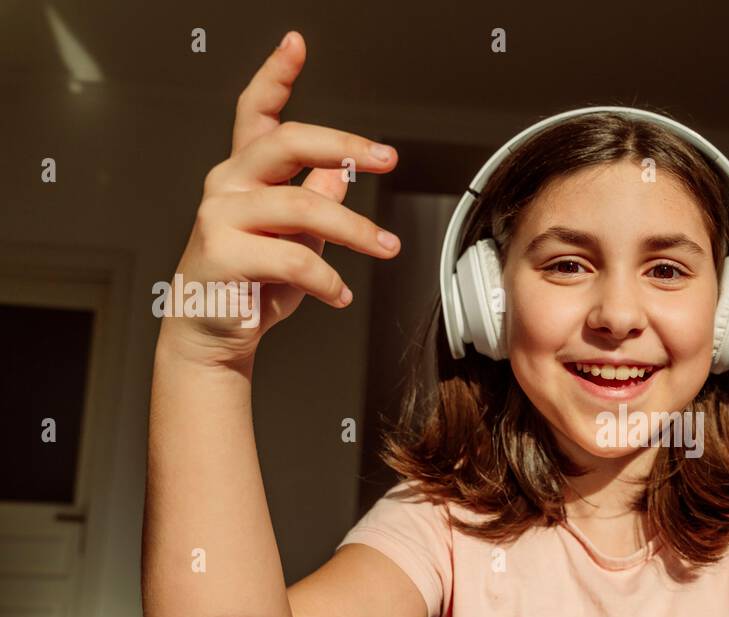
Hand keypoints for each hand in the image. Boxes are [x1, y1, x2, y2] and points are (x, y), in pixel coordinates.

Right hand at [163, 30, 399, 367]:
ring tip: (385, 249)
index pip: (256, 112)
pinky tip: (339, 294)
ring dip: (355, 231)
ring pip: (303, 206)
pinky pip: (291, 257)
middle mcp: (228, 184)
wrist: (214, 333)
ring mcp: (220, 216)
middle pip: (288, 143)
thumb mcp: (295, 236)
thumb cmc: (253, 283)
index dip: (275, 76)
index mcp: (245, 172)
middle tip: (387, 159)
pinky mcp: (220, 253)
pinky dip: (327, 279)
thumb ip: (314, 199)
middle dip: (344, 145)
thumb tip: (342, 169)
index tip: (295, 45)